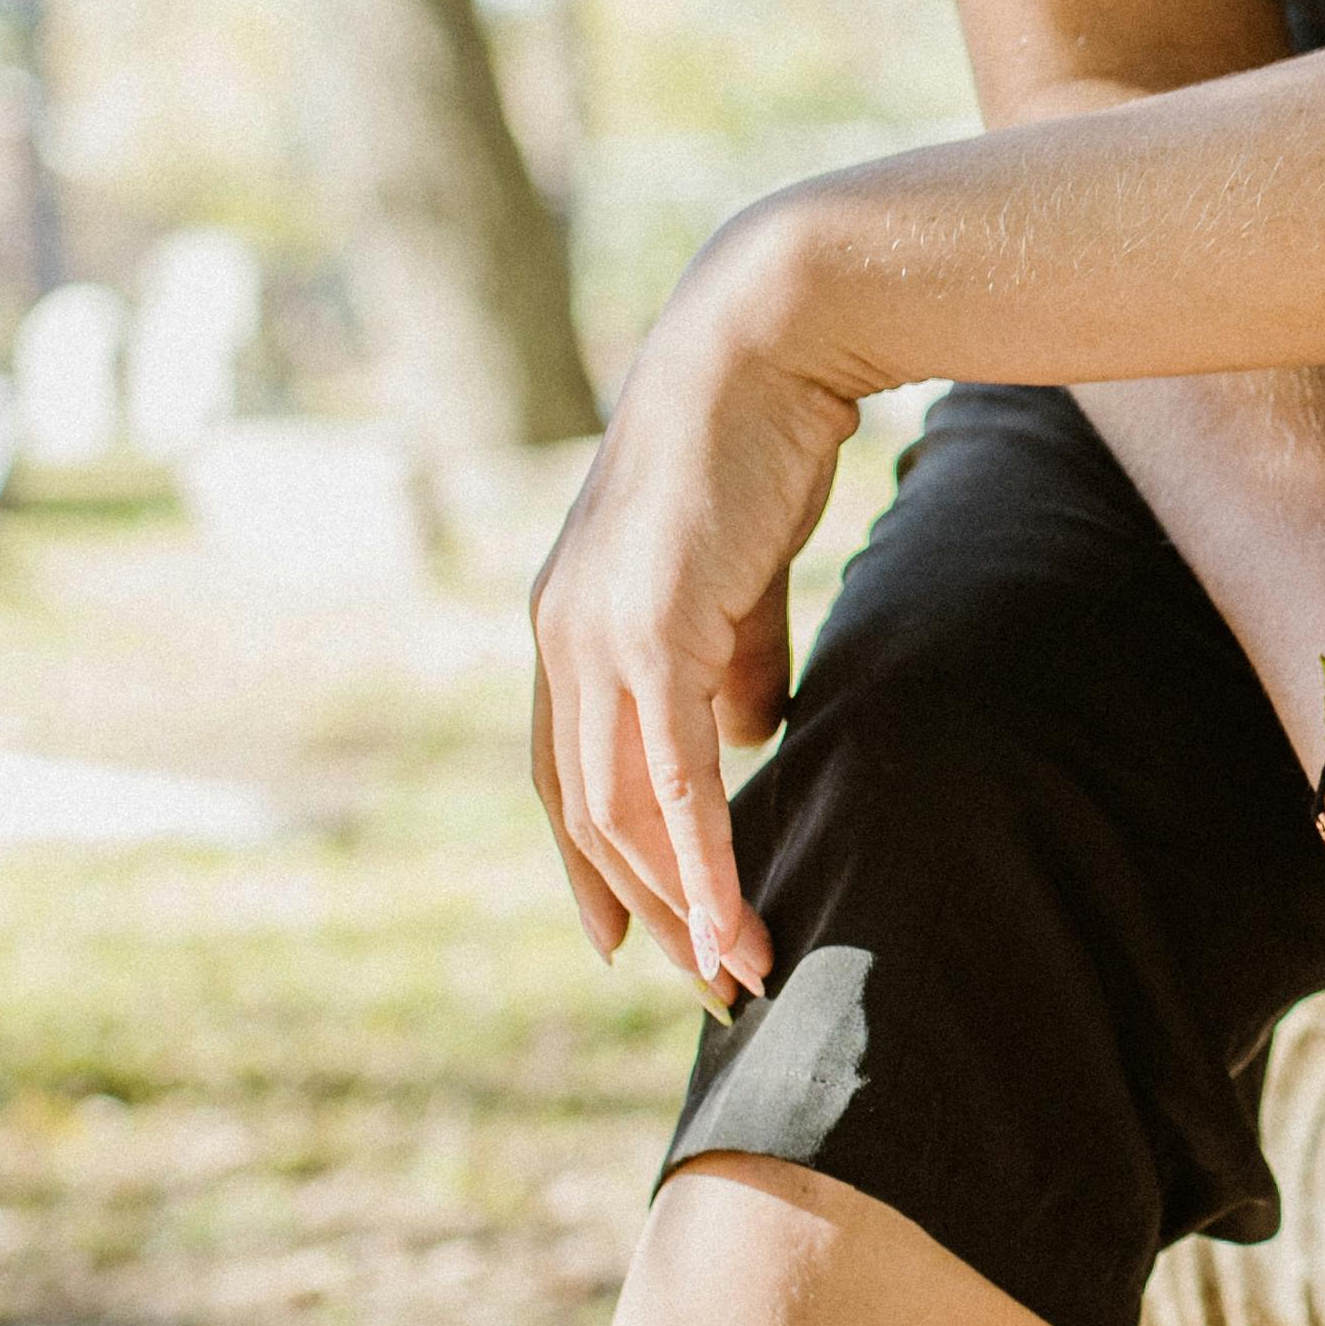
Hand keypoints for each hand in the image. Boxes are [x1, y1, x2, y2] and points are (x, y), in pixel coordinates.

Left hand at [527, 228, 867, 994]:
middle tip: (702, 981)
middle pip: (585, 812)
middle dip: (642, 906)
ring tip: (733, 973)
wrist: (763, 343)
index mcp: (568, 621)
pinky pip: (673, 781)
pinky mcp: (653, 633)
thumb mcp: (737, 572)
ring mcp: (597, 637)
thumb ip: (733, 658)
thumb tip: (746, 739)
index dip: (595, 859)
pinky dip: (702, 863)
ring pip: (622, 811)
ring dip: (679, 904)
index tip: (634, 934)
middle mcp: (561, 638)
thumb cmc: (757, 441)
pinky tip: (731, 923)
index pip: (562, 771)